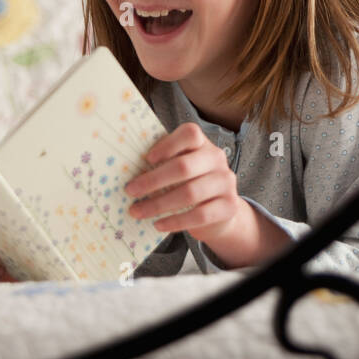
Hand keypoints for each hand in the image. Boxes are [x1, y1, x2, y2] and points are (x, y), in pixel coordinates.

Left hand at [127, 122, 253, 251]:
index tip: (147, 159)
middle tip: (130, 191)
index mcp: (203, 144)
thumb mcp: (182, 169)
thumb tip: (129, 170)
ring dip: (158, 205)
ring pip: (190, 193)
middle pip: (184, 167)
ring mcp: (226, 183)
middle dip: (153, 180)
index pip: (190, 134)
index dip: (168, 145)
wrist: (221, 211)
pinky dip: (175, 221)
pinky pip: (199, 215)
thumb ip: (164, 163)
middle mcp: (217, 159)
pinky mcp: (229, 206)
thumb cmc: (191, 184)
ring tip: (137, 212)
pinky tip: (158, 224)